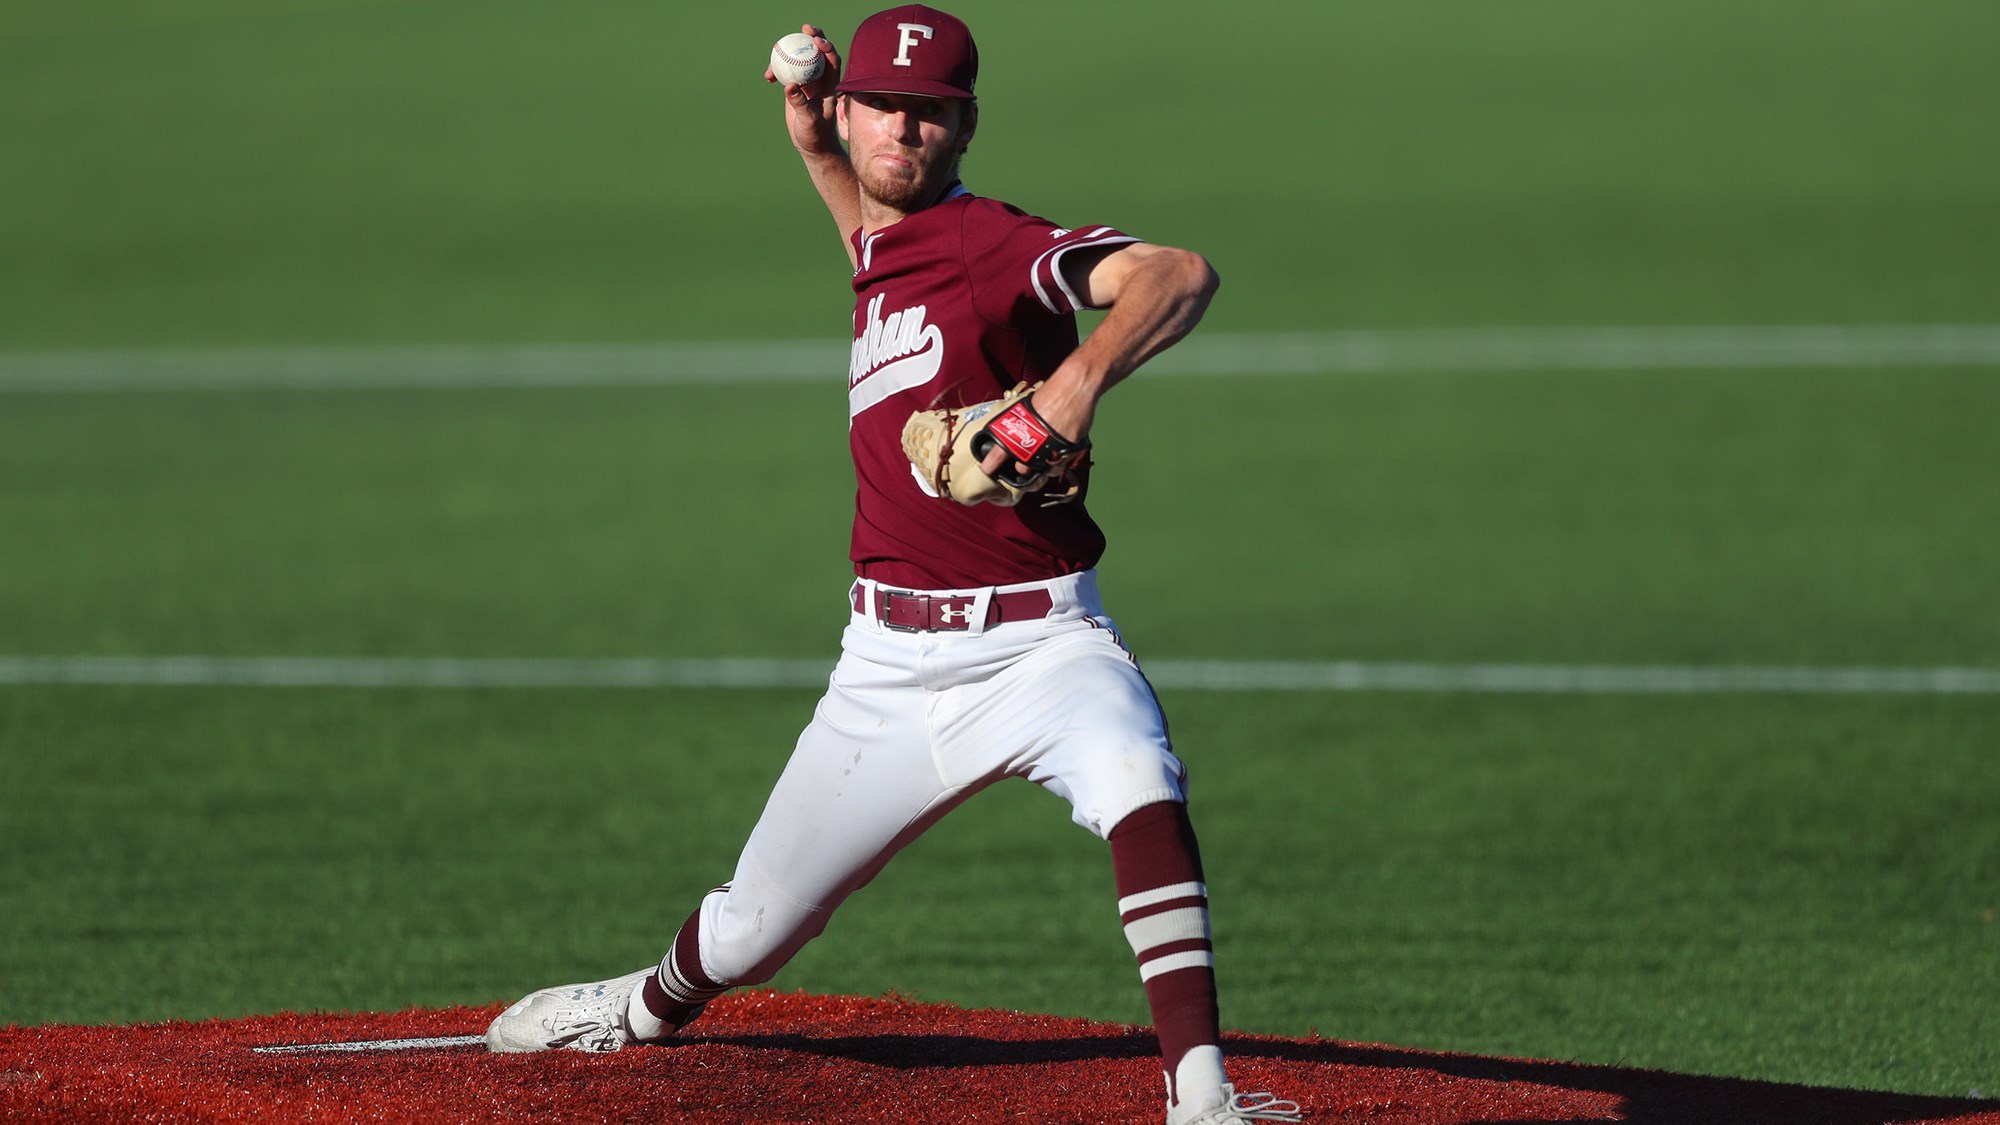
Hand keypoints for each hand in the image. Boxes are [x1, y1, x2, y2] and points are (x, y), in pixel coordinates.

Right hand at [764, 24, 842, 157]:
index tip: (815, 40)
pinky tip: (768, 77)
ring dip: (788, 53)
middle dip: (811, 37)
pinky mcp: (795, 88)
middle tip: (802, 29)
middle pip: (817, 52)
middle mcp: (820, 80)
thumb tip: (790, 86)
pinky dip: (777, 70)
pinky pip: (786, 72)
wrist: (812, 147)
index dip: (826, 46)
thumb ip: (800, 103)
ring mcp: (807, 82)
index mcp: (830, 85)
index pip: (832, 60)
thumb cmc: (817, 136)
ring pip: (799, 59)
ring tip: (775, 51)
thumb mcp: (809, 120)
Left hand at [979, 381, 1092, 479]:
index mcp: (1019, 432)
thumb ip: (1022, 423)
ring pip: (1043, 470)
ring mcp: (1051, 450)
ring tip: (1042, 457)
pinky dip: (1059, 461)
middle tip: (1023, 462)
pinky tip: (1057, 454)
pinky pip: (1061, 464)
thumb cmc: (1051, 394)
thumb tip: (1019, 431)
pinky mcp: (1068, 452)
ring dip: (1042, 466)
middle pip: (1023, 469)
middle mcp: (1034, 444)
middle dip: (1022, 468)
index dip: (991, 464)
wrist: (1074, 388)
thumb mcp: (1028, 407)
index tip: (987, 469)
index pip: (999, 453)